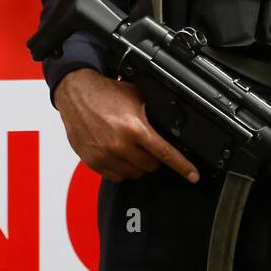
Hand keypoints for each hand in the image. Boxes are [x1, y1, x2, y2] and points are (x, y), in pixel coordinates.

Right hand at [53, 68, 199, 184]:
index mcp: (135, 128)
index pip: (165, 153)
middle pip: (151, 166)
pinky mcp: (94, 162)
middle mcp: (120, 144)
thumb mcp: (137, 97)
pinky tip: (118, 154)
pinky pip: (116, 177)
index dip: (183, 166)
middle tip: (147, 145)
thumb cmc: (105, 94)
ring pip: (134, 174)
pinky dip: (121, 169)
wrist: (76, 94)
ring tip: (131, 147)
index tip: (193, 176)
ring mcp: (106, 155)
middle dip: (153, 158)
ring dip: (137, 164)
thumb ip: (154, 113)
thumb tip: (171, 125)